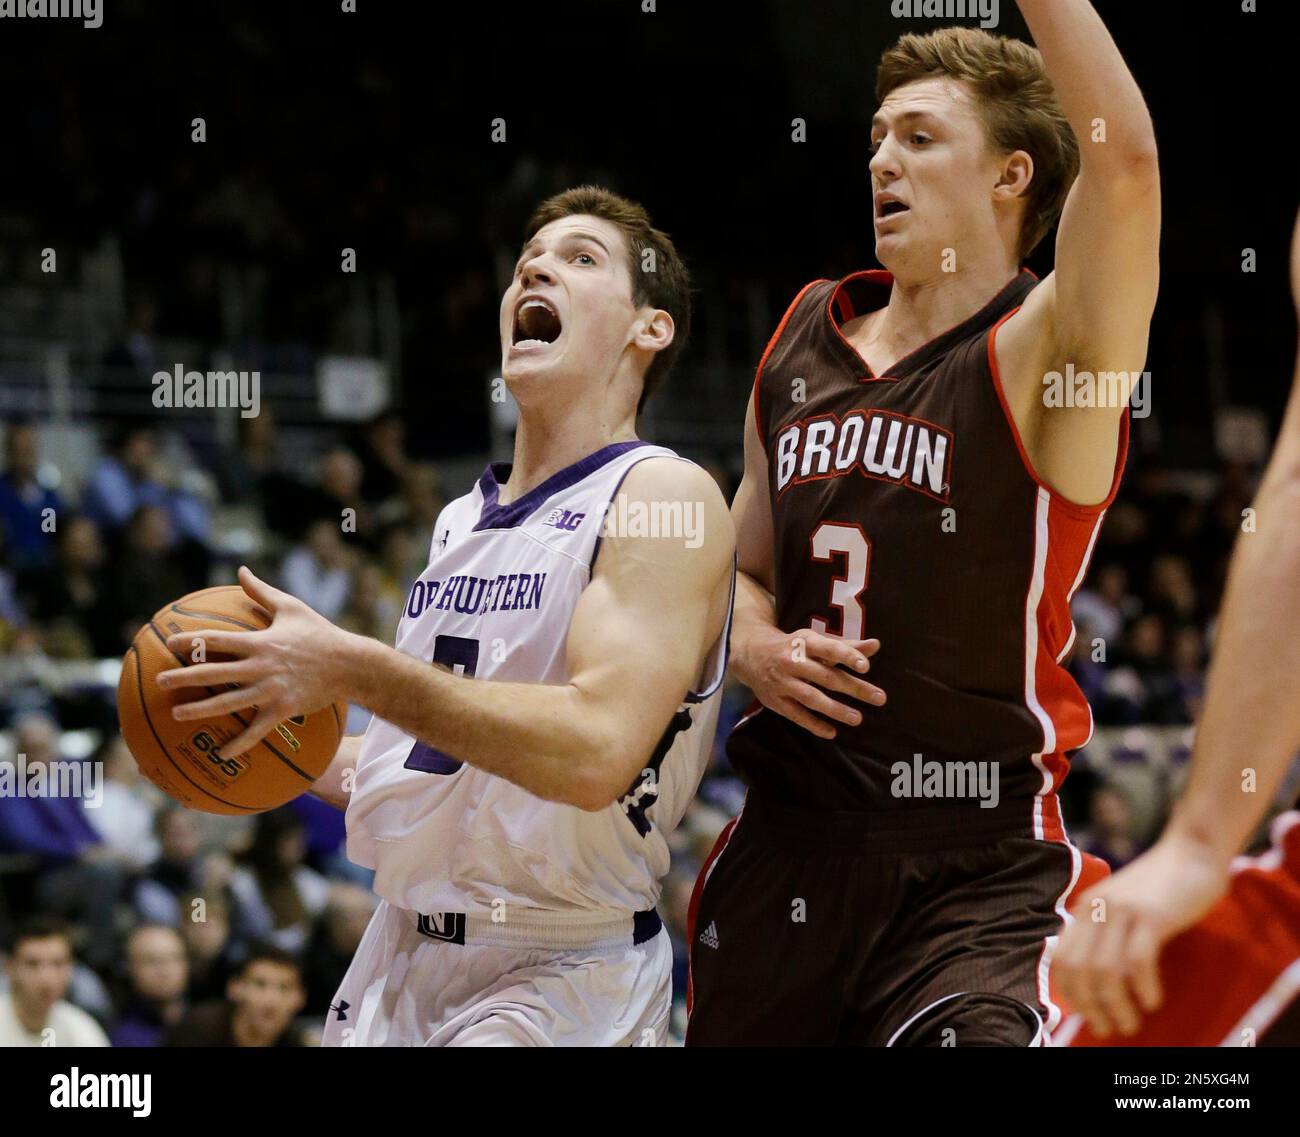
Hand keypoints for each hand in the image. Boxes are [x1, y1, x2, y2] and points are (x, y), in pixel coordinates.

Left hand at [156, 566, 354, 757]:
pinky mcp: (282, 709)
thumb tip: (241, 570)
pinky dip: (239, 744)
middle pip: (214, 672)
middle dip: (184, 677)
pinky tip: (221, 754)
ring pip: (228, 703)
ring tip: (176, 714)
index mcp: (260, 641)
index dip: (191, 641)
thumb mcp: (291, 607)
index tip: (169, 644)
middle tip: (160, 682)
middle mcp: (261, 666)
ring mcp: (270, 690)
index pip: (216, 640)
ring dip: (200, 710)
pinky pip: (256, 730)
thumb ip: (261, 591)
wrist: (350, 664)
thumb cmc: (319, 633)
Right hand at [735, 624, 884, 739]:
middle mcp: (792, 661)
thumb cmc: (793, 646)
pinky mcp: (775, 700)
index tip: (866, 666)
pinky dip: (813, 724)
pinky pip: (796, 715)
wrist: (751, 653)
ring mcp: (782, 682)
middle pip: (825, 677)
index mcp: (804, 642)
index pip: (828, 649)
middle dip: (853, 688)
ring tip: (857, 718)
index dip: (846, 656)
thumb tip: (876, 645)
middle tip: (880, 698)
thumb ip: (845, 646)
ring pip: (811, 697)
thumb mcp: (815, 641)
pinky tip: (831, 732)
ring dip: (835, 709)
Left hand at [1052, 833, 1229, 1037]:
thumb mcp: (1122, 907)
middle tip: (1109, 1028)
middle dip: (1090, 1006)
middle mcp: (1096, 908)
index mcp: (1084, 908)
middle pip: (1078, 969)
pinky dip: (1143, 987)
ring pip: (1104, 969)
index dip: (1071, 994)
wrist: (1191, 851)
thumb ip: (1106, 935)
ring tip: (1131, 1023)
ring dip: (1116, 1005)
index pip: (1061, 959)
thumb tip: (1098, 982)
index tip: (1088, 1016)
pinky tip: (1152, 1001)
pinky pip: (1138, 960)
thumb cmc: (1161, 886)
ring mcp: (1122, 910)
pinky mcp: (1150, 914)